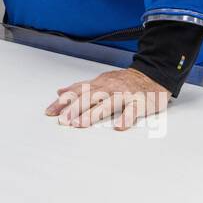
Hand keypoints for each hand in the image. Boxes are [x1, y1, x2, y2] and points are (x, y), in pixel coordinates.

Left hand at [44, 68, 169, 130]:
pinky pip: (133, 111)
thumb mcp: (100, 81)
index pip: (77, 92)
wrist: (152, 76)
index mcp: (99, 84)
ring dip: (93, 113)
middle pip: (89, 97)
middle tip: (63, 120)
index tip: (50, 112)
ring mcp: (124, 95)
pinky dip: (126, 118)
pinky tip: (119, 126)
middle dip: (74, 108)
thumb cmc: (124, 82)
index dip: (63, 102)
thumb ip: (80, 88)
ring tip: (80, 123)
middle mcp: (109, 88)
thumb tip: (60, 92)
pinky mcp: (140, 102)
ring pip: (108, 103)